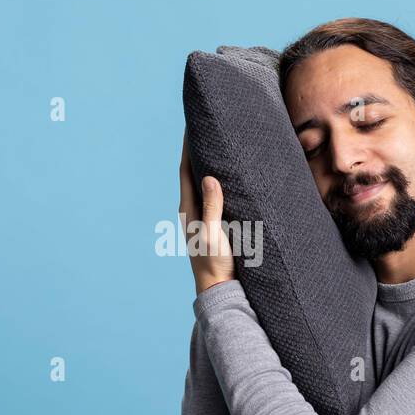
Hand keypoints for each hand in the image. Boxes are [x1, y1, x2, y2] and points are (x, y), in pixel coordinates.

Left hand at [179, 129, 236, 293]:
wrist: (219, 289)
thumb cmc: (214, 264)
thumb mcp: (212, 234)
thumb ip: (211, 207)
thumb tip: (209, 177)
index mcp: (188, 209)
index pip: (186, 170)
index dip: (188, 146)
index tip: (191, 124)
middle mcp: (193, 209)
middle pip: (194, 171)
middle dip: (198, 149)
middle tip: (206, 125)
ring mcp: (203, 216)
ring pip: (204, 182)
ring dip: (209, 162)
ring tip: (218, 141)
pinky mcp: (214, 223)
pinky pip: (215, 194)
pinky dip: (219, 179)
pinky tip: (229, 174)